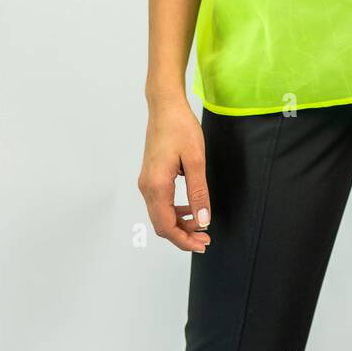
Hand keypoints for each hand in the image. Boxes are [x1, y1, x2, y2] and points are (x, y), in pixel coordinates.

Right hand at [138, 87, 211, 252]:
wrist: (165, 106)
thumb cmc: (180, 128)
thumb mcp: (196, 161)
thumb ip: (199, 193)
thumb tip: (203, 220)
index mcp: (156, 186)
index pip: (167, 226)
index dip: (184, 240)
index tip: (203, 244)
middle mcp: (147, 187)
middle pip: (161, 225)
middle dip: (183, 236)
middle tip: (205, 240)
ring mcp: (146, 181)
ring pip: (160, 215)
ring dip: (179, 224)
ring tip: (201, 227)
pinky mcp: (150, 176)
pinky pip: (160, 203)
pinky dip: (175, 211)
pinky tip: (190, 208)